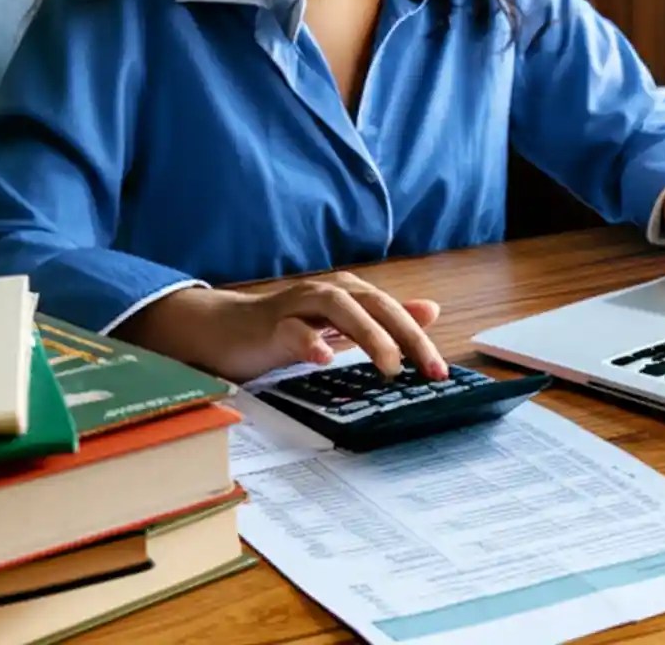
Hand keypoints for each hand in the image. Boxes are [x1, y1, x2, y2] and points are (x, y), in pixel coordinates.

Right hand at [114, 272, 445, 382]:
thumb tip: (431, 310)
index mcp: (348, 294)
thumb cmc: (286, 328)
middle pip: (375, 305)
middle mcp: (327, 293)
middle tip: (429, 370)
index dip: (420, 339)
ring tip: (390, 366)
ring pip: (340, 310)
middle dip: (407, 337)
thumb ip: (384, 319)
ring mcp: (298, 306)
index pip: (393, 312)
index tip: (441, 372)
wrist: (223, 329)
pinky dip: (309, 341)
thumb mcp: (342, 325)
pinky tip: (324, 359)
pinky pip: (292, 329)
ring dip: (369, 335)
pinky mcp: (270, 325)